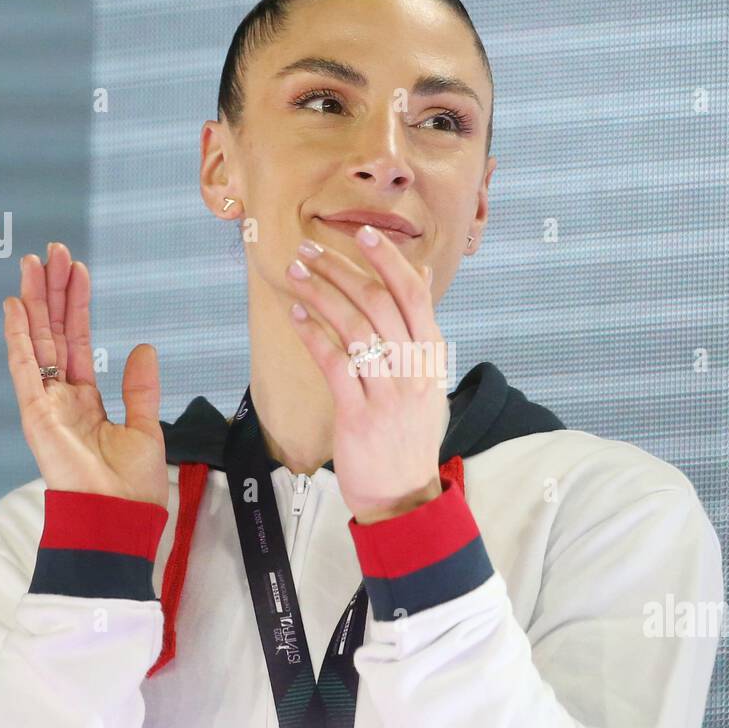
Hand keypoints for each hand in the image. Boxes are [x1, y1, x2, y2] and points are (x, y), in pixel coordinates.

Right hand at [3, 242, 167, 507]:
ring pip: (38, 340)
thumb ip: (140, 388)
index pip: (78, 340)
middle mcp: (62, 396)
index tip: (77, 270)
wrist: (118, 515)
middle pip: (54, 332)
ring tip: (33, 262)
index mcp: (86, 399)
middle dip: (53, 291)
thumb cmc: (130, 485)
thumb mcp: (144, 427)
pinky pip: (25, 367)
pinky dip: (18, 336)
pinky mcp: (35, 413)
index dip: (77, 305)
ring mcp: (46, 403)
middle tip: (52, 251)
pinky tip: (15, 305)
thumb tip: (143, 348)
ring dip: (35, 301)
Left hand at [284, 226, 446, 524]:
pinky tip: (296, 317)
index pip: (413, 294)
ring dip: (321, 295)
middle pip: (378, 303)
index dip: (387, 259)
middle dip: (341, 270)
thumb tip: (419, 272)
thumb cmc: (411, 433)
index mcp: (432, 356)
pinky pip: (335, 365)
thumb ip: (421, 327)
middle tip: (310, 250)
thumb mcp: (428, 378)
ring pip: (354, 328)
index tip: (362, 232)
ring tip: (296, 275)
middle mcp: (414, 370)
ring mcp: (389, 393)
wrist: (403, 495)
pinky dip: (314, 336)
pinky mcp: (360, 415)